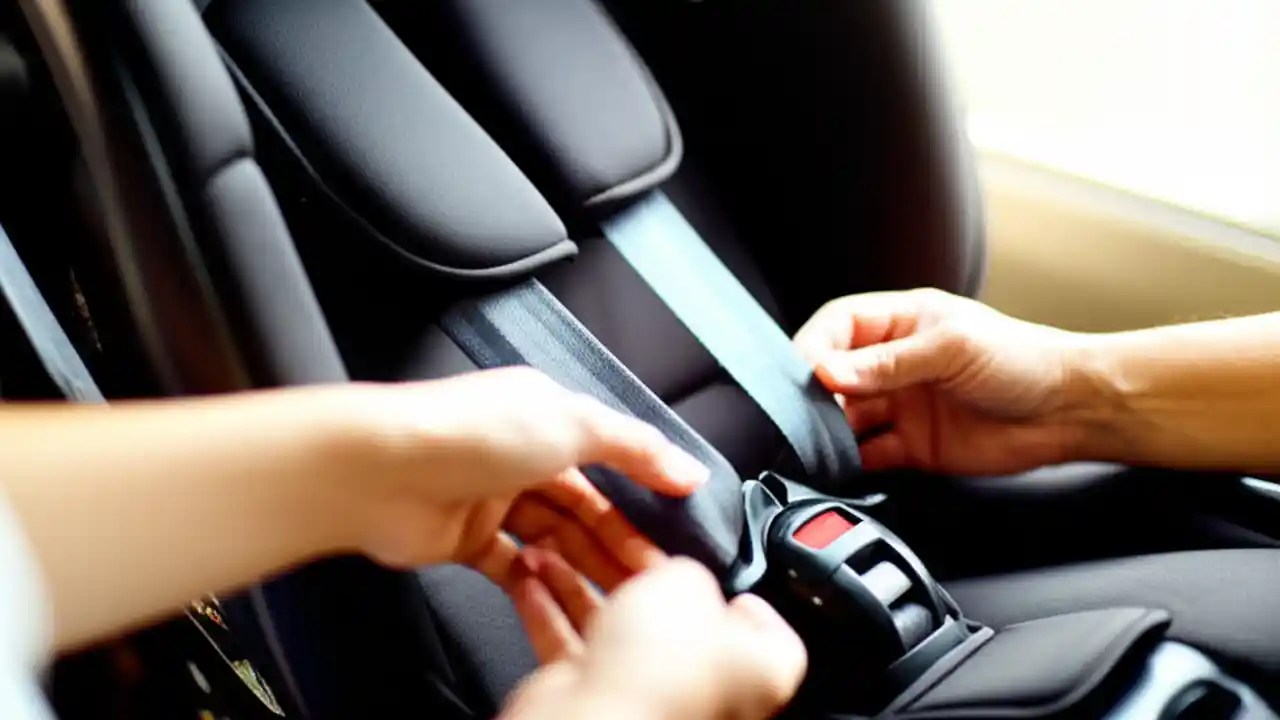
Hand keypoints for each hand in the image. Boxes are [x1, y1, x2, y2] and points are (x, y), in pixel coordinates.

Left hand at [336, 367, 707, 593]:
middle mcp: (521, 455)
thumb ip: (634, 447)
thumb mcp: (573, 422)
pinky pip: (513, 567)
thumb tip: (686, 467)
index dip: (645, 494)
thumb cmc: (468, 431)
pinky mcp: (465, 540)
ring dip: (587, 566)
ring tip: (619, 596)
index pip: (611, 458)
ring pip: (555, 540)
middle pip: (586, 507)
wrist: (380, 469)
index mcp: (548, 415)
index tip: (678, 528)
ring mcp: (492, 499)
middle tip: (654, 577)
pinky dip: (538, 579)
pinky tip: (559, 591)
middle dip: (621, 542)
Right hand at [502, 557, 806, 719]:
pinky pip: (572, 647)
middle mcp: (706, 686)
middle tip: (602, 532)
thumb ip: (686, 569)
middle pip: (672, 616)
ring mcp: (647, 695)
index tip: (712, 562)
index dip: (733, 588)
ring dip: (575, 581)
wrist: (597, 718)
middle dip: (629, 567)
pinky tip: (529, 581)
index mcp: (758, 668)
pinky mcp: (595, 698)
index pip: (762, 625)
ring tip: (548, 548)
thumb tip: (673, 572)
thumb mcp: (689, 581)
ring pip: (613, 626)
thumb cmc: (661, 663)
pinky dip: (549, 612)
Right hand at [794, 288, 1089, 474]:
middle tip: (809, 410)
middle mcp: (894, 363)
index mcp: (901, 322)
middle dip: (816, 392)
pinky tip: (845, 464)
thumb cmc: (1023, 360)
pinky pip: (868, 454)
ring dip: (831, 429)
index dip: (815, 346)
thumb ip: (888, 364)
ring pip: (845, 417)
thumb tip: (829, 371)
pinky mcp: (911, 446)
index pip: (837, 326)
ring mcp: (901, 405)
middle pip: (833, 375)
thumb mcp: (952, 347)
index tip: (805, 371)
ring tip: (826, 439)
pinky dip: (852, 462)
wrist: (1069, 411)